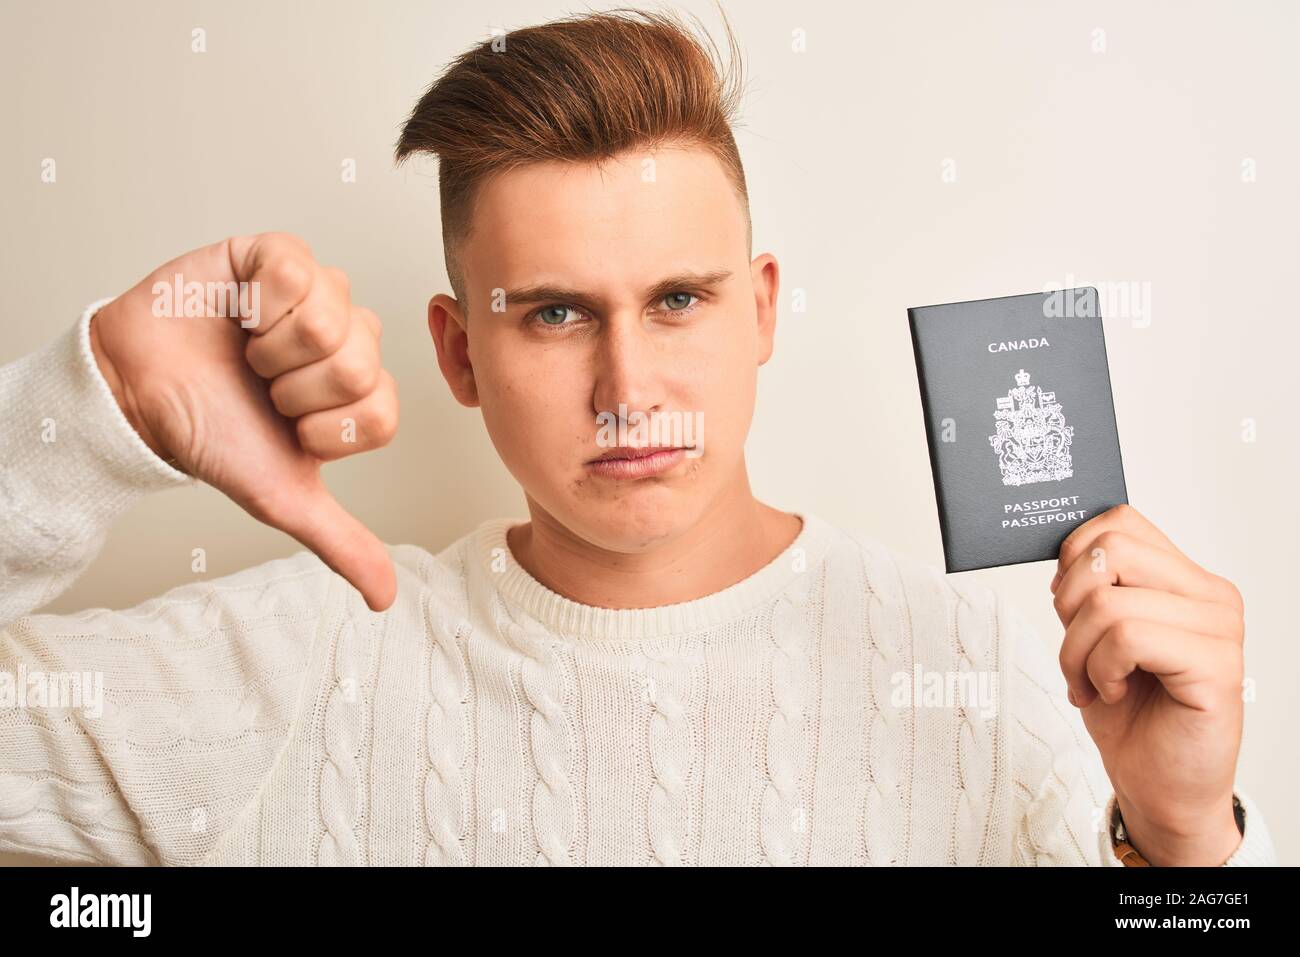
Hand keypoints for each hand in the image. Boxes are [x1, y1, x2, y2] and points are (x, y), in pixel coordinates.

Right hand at [89, 233, 397, 610]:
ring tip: (247, 351)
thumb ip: (341, 542)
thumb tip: (384, 597)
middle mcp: (349, 337)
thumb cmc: (214, 436)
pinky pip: (296, 269)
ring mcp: (318, 292)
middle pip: (359, 364)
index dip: (325, 428)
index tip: (288, 426)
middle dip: (295, 389)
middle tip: (261, 387)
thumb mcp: (282, 497)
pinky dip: (257, 300)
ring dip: (272, 348)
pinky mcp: (277, 255)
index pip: (380, 410)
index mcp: (362, 390)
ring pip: (330, 317)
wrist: (140, 395)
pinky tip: (238, 312)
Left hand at [1050, 504, 1244, 864]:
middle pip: (1110, 550)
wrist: (1159, 784)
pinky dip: (1100, 670)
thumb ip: (1091, 590)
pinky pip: (1127, 638)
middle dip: (1069, 603)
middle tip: (1077, 649)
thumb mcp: (1095, 636)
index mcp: (1185, 578)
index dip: (1073, 557)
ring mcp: (1220, 629)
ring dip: (1078, 650)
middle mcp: (1211, 595)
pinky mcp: (1216, 667)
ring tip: (1093, 681)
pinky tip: (1115, 693)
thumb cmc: (1132, 713)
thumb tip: (1064, 554)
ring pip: (1109, 601)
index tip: (1066, 605)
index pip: (1119, 521)